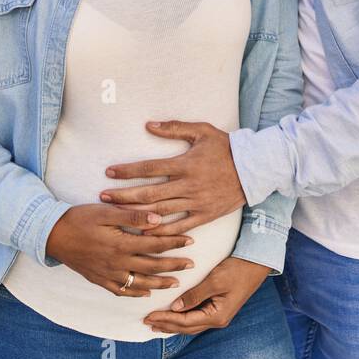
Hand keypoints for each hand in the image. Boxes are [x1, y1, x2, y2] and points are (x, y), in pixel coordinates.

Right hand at [44, 204, 194, 296]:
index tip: (190, 241)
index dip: (175, 243)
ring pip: (140, 282)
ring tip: (175, 283)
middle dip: (174, 266)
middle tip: (192, 265)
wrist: (51, 235)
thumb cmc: (79, 219)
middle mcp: (117, 262)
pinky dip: (135, 293)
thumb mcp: (105, 212)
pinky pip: (120, 291)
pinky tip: (144, 293)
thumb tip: (157, 219)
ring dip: (159, 283)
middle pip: (152, 266)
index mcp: (121, 244)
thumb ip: (132, 216)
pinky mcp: (98, 279)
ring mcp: (108, 274)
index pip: (155, 244)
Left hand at [99, 120, 246, 235]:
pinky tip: (146, 233)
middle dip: (123, 196)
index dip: (127, 170)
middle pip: (149, 193)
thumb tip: (148, 125)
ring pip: (161, 212)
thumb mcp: (202, 131)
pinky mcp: (205, 215)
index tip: (108, 172)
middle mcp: (188, 185)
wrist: (255, 168)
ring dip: (136, 214)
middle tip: (102, 198)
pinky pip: (180, 227)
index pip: (150, 167)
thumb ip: (175, 127)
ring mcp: (196, 202)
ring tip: (117, 217)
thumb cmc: (226, 146)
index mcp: (185, 163)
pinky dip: (162, 232)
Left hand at [143, 257, 269, 335]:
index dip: (166, 319)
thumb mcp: (215, 280)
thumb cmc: (237, 270)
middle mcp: (218, 320)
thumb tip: (175, 308)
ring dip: (172, 324)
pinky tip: (174, 316)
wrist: (257, 263)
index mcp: (217, 316)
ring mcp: (219, 315)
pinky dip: (182, 318)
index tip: (148, 316)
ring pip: (190, 324)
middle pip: (186, 327)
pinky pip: (196, 317)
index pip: (185, 322)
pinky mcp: (219, 308)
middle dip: (166, 325)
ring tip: (156, 323)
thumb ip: (194, 295)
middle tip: (146, 322)